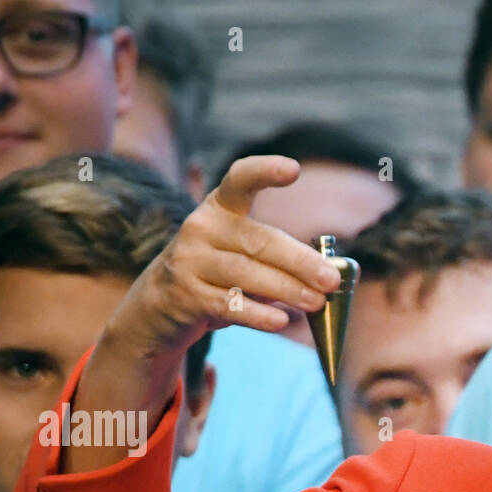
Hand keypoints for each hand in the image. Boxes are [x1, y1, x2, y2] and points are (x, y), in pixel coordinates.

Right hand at [81, 156, 344, 428]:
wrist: (161, 303)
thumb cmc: (218, 273)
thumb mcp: (241, 255)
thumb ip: (279, 260)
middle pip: (258, 241)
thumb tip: (327, 277)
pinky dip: (259, 314)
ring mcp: (190, 261)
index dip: (265, 171)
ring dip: (286, 289)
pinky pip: (229, 304)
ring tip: (316, 302)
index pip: (240, 180)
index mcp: (220, 208)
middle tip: (330, 279)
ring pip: (245, 273)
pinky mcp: (186, 295)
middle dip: (299, 261)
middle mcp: (201, 227)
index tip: (294, 170)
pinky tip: (281, 321)